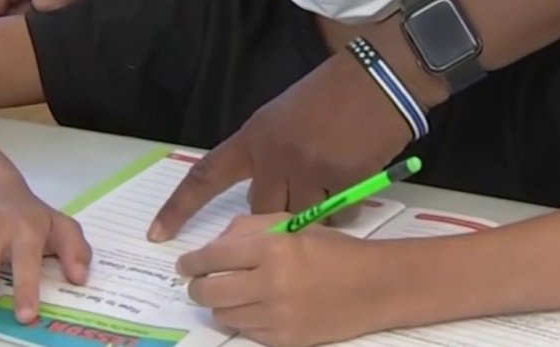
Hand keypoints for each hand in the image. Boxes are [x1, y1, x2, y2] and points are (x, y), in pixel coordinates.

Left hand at [148, 51, 413, 241]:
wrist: (381, 76)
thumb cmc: (334, 89)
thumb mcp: (286, 113)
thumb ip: (269, 151)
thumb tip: (266, 192)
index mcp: (255, 135)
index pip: (206, 175)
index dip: (179, 207)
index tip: (157, 234)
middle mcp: (275, 155)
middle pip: (260, 212)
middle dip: (277, 216)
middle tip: (301, 195)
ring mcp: (309, 168)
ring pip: (301, 219)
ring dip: (315, 215)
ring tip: (333, 188)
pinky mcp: (344, 179)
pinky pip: (338, 216)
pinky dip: (345, 210)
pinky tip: (354, 184)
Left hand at [178, 214, 390, 346]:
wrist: (374, 286)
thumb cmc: (334, 250)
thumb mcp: (293, 225)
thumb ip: (249, 229)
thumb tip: (214, 245)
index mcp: (273, 248)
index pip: (213, 256)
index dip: (191, 261)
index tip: (185, 264)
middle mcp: (271, 283)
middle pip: (208, 291)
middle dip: (197, 286)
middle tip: (199, 281)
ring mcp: (277, 316)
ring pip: (222, 314)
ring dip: (221, 303)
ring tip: (234, 293)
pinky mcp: (283, 340)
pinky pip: (245, 331)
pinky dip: (244, 319)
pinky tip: (257, 307)